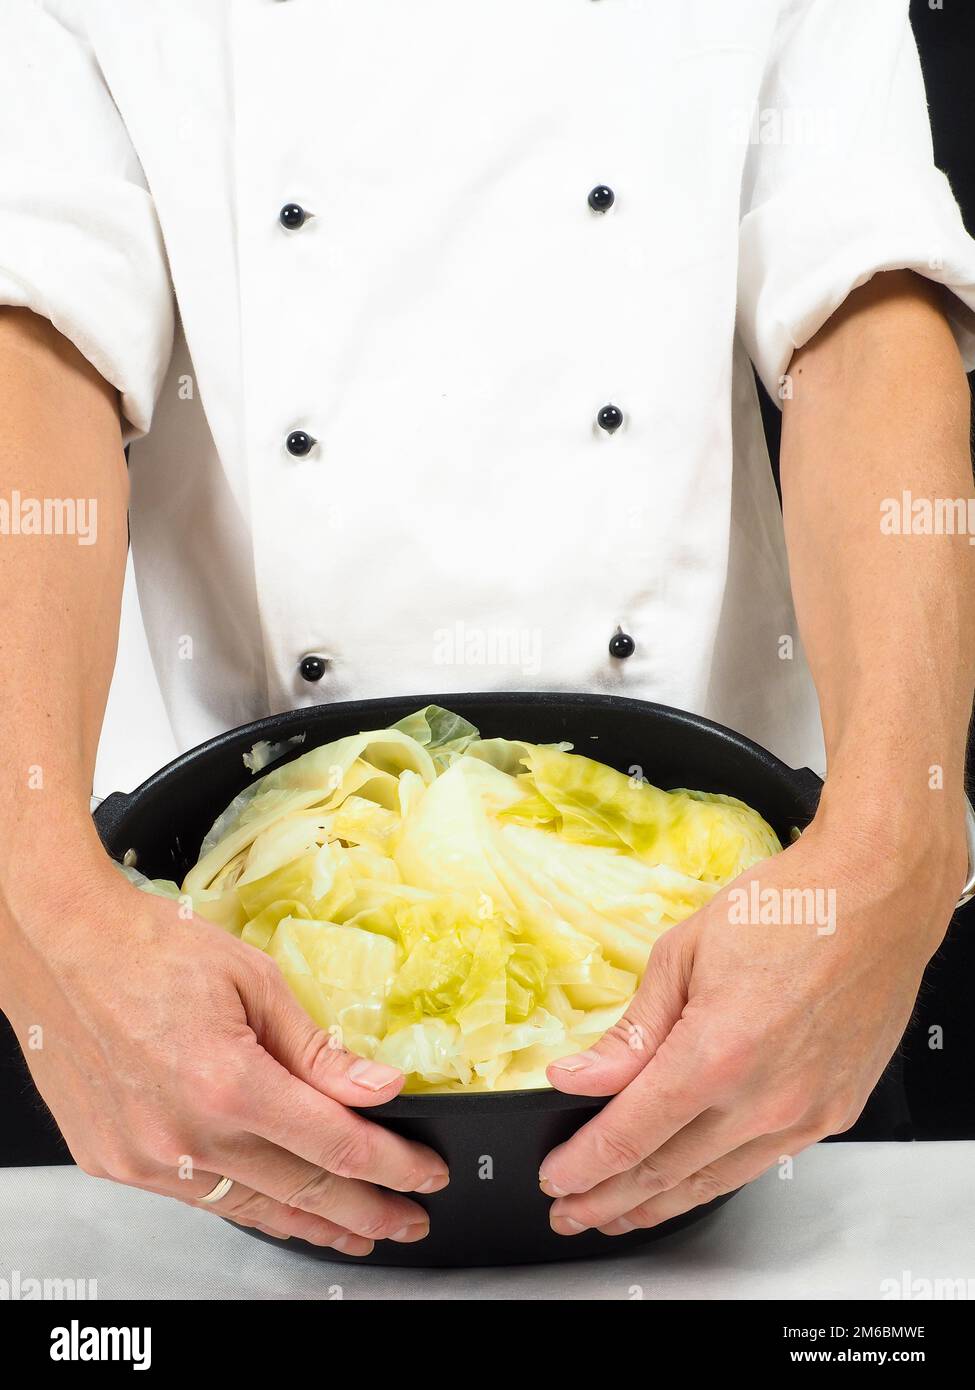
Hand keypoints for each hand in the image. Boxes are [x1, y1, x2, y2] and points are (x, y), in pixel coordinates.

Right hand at [1, 864, 446, 1255]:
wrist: (62, 946)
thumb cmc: (149, 948)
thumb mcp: (254, 982)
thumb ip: (318, 1050)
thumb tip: (378, 1088)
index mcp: (229, 1084)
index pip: (338, 1146)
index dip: (394, 1167)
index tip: (427, 1175)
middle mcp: (186, 1136)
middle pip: (301, 1192)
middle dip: (365, 1212)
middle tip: (406, 1221)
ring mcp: (147, 1159)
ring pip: (250, 1209)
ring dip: (309, 1224)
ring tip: (353, 1232)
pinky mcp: (118, 1163)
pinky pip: (199, 1197)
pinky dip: (247, 1203)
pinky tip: (276, 1204)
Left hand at [539, 814, 966, 1236]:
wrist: (875, 898)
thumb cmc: (787, 909)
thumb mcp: (683, 954)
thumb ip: (632, 1030)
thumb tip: (579, 1076)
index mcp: (716, 1053)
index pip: (631, 1134)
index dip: (586, 1166)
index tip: (556, 1178)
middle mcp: (763, 1097)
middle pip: (667, 1170)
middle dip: (609, 1198)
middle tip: (571, 1211)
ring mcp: (804, 1113)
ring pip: (715, 1180)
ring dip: (659, 1203)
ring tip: (617, 1212)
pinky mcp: (833, 1113)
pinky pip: (763, 1161)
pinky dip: (716, 1178)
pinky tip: (689, 1180)